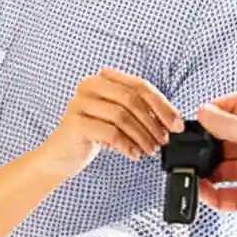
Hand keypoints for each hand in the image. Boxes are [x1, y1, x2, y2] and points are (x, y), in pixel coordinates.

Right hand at [38, 68, 183, 176]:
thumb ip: (139, 113)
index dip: (162, 104)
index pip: (139, 85)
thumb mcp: (118, 119)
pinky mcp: (75, 123)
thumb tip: (172, 121)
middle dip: (153, 121)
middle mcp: (90, 86)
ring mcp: (79, 103)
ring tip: (150, 150)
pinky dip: (127, 145)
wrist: (59, 157)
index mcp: (103, 79)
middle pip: (131, 98)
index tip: (176, 123)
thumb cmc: (92, 136)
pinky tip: (134, 154)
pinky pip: (109, 132)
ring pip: (122, 115)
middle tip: (164, 139)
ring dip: (142, 135)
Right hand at [196, 93, 236, 234]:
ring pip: (225, 169)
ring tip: (196, 174)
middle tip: (193, 149)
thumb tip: (205, 112)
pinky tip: (207, 193)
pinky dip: (216, 196)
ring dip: (209, 172)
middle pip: (226, 140)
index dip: (217, 110)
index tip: (200, 117)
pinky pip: (230, 195)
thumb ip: (230, 124)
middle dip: (208, 145)